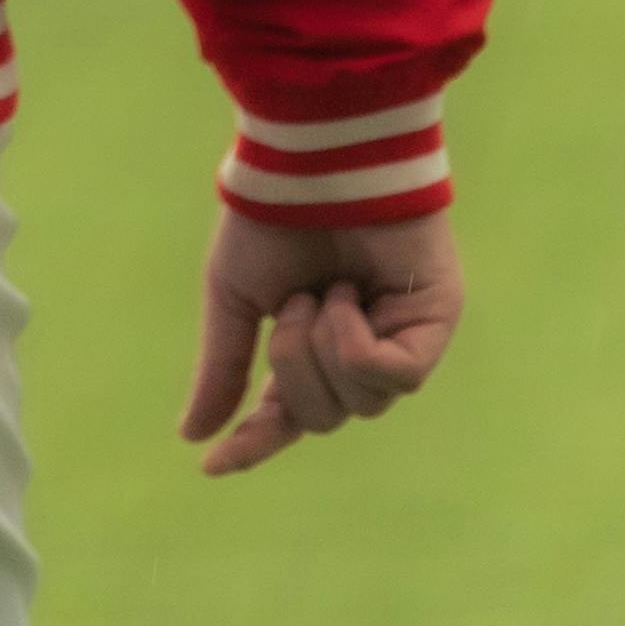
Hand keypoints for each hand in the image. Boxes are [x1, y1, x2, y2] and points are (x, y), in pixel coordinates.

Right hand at [182, 204, 461, 476]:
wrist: (318, 161)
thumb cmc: (274, 217)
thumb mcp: (235, 297)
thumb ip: (225, 368)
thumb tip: (192, 435)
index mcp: (307, 347)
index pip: (284, 417)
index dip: (253, 443)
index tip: (212, 464)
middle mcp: (356, 352)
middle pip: (323, 417)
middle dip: (294, 369)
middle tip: (293, 304)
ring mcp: (397, 340)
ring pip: (360, 403)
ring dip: (323, 349)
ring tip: (325, 291)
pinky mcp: (432, 325)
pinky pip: (396, 376)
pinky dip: (358, 346)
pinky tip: (349, 298)